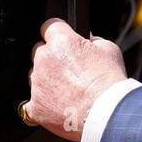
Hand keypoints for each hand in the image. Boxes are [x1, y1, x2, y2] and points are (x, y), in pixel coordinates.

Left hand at [24, 18, 126, 140]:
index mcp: (60, 42)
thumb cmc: (110, 83)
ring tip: (67, 91)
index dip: (57, 34)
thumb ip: (92, 39)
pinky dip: (43, 104)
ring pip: (34, 76)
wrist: (107, 114)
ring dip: (46, 80)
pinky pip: (32, 103)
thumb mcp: (109, 49)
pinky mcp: (35, 107)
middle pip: (39, 51)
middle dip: (51, 57)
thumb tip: (85, 40)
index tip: (63, 42)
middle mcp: (43, 60)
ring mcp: (37, 84)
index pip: (48, 27)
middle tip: (70, 70)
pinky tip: (58, 107)